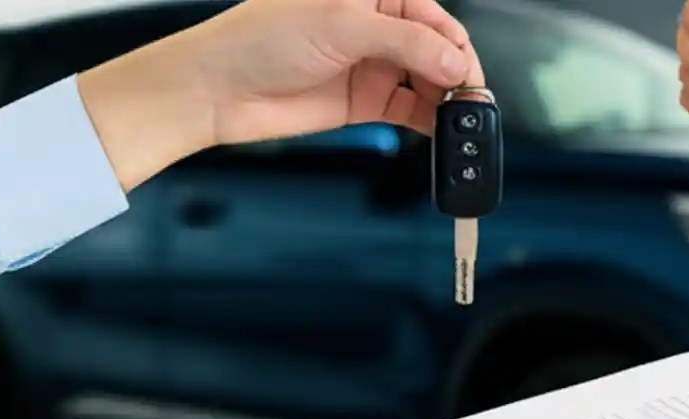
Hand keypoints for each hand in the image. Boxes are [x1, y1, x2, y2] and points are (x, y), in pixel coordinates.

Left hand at [77, 0, 483, 189]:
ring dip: (447, 101)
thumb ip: (406, 43)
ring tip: (460, 123)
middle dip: (457, 75)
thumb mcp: (342, 27)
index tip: (467, 75)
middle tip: (470, 104)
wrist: (217, 91)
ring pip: (427, 82)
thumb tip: (456, 62)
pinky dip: (429, 123)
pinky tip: (440, 133)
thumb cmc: (260, 41)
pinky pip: (410, 111)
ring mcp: (371, 65)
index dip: (455, 44)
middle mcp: (375, 27)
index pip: (433, 15)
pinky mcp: (365, 102)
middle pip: (436, 50)